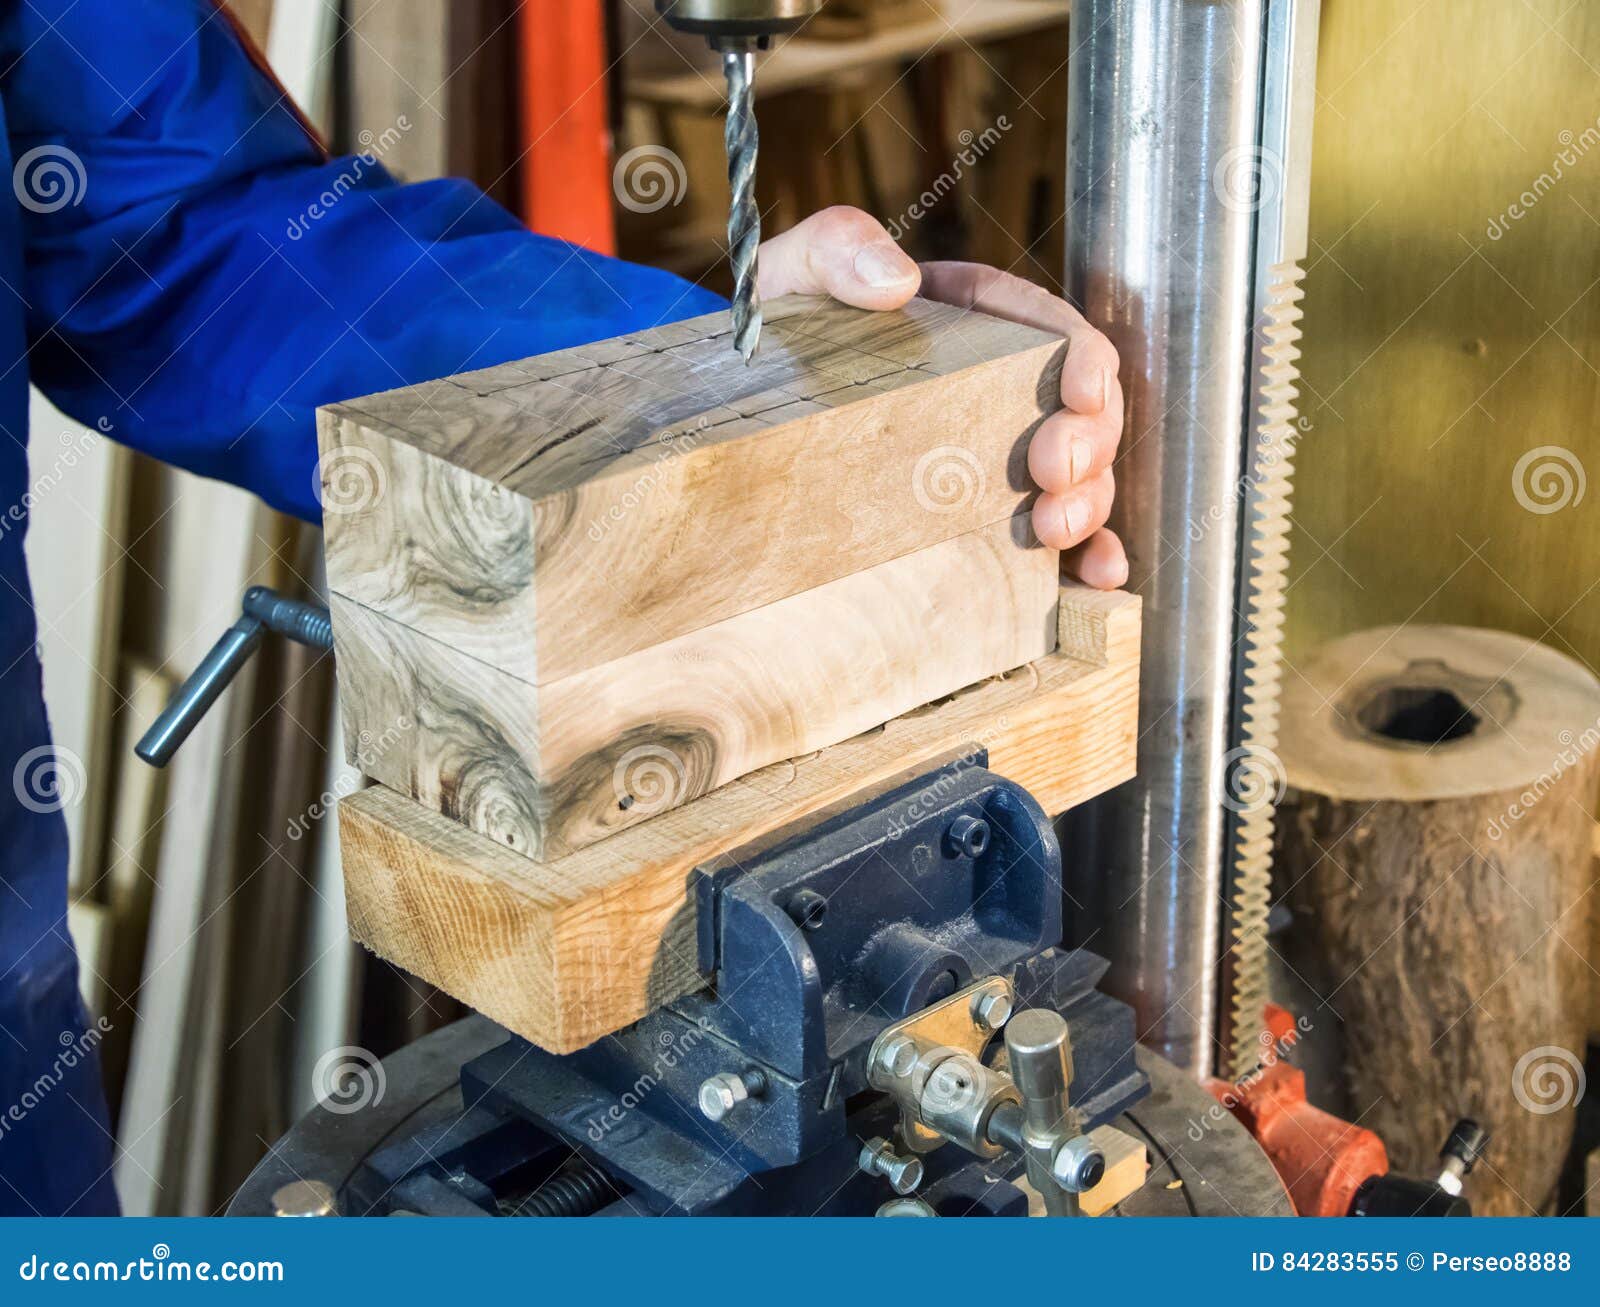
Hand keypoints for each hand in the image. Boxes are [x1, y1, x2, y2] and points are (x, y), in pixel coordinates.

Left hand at [760, 208, 1126, 589]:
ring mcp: (1000, 457)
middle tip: (1057, 474)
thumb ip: (838, 250)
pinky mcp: (985, 516)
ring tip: (1054, 530)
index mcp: (979, 319)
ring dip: (1088, 504)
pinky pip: (1054, 539)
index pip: (1055, 331)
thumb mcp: (798, 273)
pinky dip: (1085, 560)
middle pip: (1082, 412)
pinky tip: (1095, 580)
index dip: (1085, 359)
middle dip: (1088, 444)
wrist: (739, 406)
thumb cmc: (783, 328)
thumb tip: (896, 281)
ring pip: (1081, 477)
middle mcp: (1004, 389)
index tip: (1083, 389)